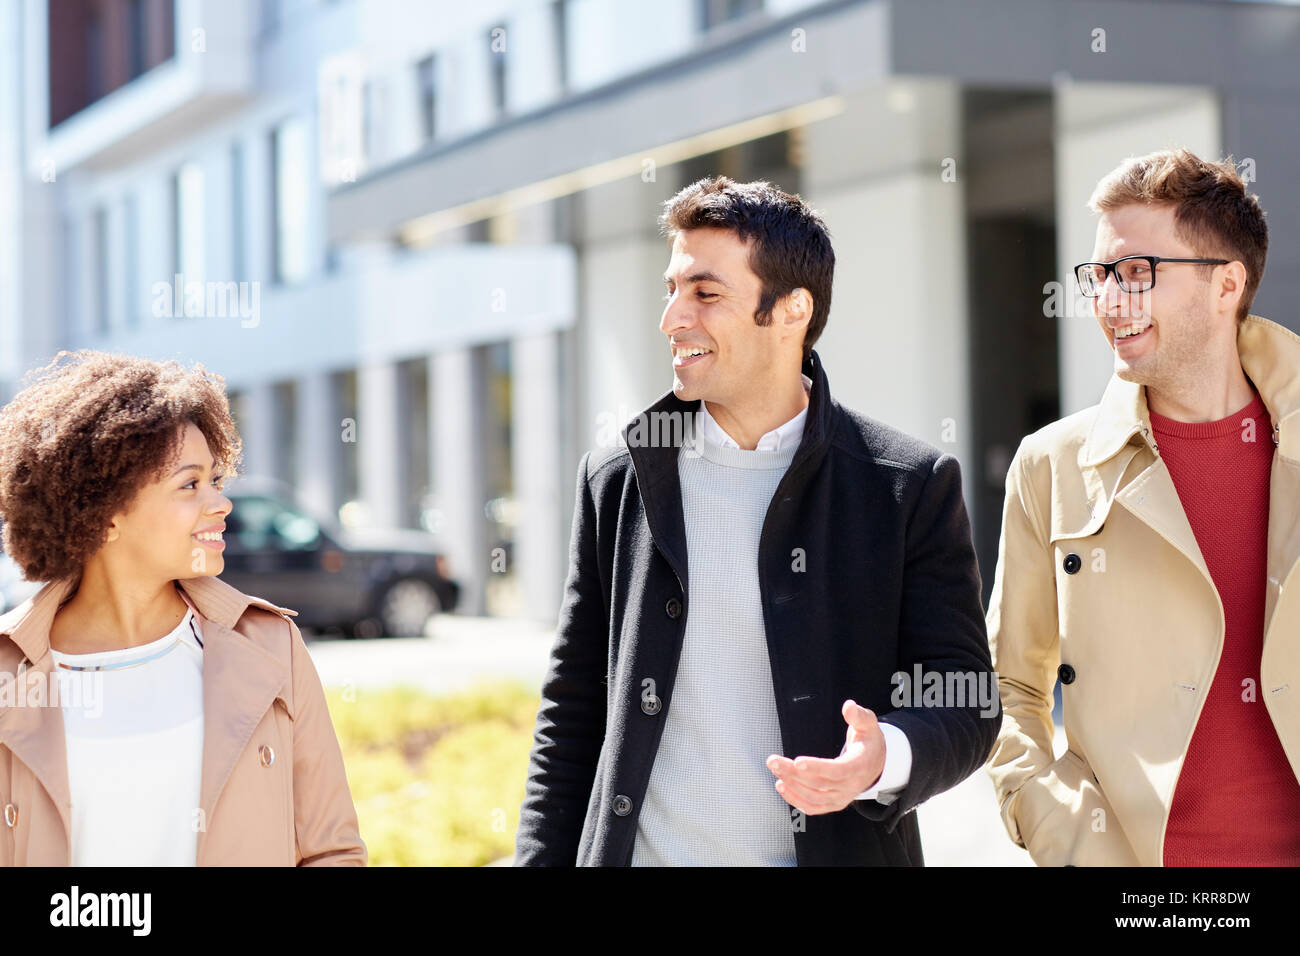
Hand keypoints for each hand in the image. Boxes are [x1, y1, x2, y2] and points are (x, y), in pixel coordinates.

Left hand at [765, 700, 886, 814]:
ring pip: (813, 798)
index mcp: (859, 766)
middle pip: (819, 784)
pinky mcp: (833, 803)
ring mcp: (841, 797)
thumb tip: (849, 706)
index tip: (797, 761)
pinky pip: (813, 807)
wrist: (876, 764)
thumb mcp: (868, 725)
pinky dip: (796, 800)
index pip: (837, 771)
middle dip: (793, 773)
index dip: (817, 767)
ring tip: (776, 771)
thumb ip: (859, 715)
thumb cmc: (868, 742)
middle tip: (774, 762)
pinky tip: (782, 787)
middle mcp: (850, 786)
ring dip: (791, 786)